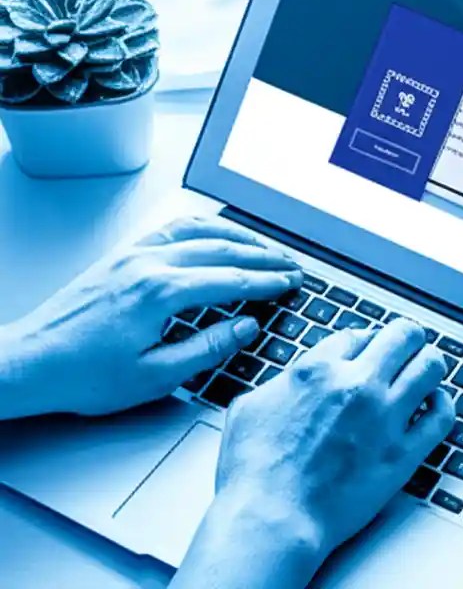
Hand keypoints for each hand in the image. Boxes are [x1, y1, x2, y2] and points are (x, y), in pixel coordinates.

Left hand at [0, 216, 300, 418]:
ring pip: (199, 232)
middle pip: (222, 250)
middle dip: (263, 257)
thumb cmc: (82, 375)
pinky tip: (216, 235)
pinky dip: (203, 228)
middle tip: (290, 266)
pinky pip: (172, 230)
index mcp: (161, 293)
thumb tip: (245, 327)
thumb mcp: (155, 375)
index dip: (268, 282)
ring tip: (265, 248)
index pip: (232, 280)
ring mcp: (133, 256)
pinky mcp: (121, 257)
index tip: (292, 283)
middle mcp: (148, 265)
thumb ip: (207, 347)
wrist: (30, 363)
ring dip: (238, 237)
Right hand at [172, 321, 454, 588]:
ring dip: (429, 364)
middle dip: (406, 339)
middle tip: (406, 348)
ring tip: (426, 371)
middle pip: (403, 336)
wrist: (273, 518)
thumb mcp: (249, 408)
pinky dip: (443, 404)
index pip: (360, 334)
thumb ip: (280, 384)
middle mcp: (358, 385)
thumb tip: (293, 380)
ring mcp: (386, 418)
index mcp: (318, 370)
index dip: (367, 341)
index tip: (369, 350)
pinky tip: (435, 405)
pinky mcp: (404, 453)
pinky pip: (442, 416)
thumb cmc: (254, 473)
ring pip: (430, 366)